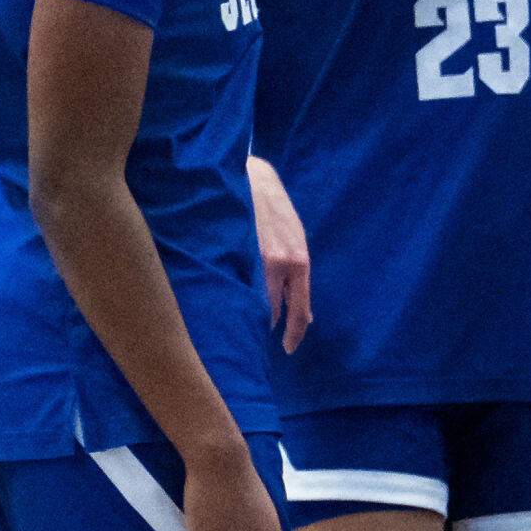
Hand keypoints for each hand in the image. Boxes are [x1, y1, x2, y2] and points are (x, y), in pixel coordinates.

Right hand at [245, 155, 312, 353]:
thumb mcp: (294, 241)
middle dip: (267, 325)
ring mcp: (253, 259)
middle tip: (257, 338)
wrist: (250, 180)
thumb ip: (298, 277)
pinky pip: (233, 286)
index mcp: (297, 261)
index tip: (289, 349)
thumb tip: (305, 315)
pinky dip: (233, 297)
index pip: (297, 309)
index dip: (294, 332)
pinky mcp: (231, 254)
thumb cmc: (273, 211)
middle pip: (273, 311)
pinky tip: (226, 300)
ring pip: (251, 301)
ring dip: (248, 312)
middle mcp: (278, 263)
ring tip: (238, 320)